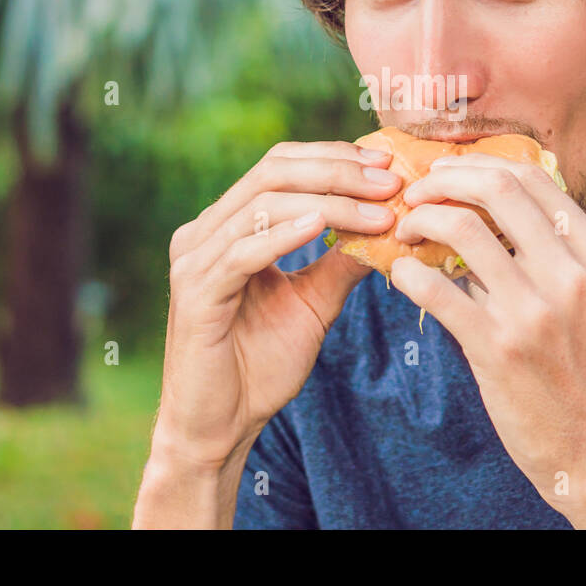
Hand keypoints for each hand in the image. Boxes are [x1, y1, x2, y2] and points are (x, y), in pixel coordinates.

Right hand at [153, 140, 399, 470]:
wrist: (220, 428)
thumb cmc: (260, 365)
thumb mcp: (314, 303)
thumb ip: (341, 261)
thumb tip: (390, 224)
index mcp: (226, 226)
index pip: (280, 166)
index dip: (333, 157)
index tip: (388, 166)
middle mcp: (203, 232)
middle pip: (272, 172)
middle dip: (338, 171)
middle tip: (391, 182)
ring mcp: (194, 260)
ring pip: (263, 205)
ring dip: (328, 202)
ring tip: (377, 211)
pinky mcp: (195, 294)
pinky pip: (241, 252)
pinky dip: (284, 234)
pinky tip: (323, 225)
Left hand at [391, 152, 585, 525]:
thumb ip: (558, 256)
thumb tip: (494, 215)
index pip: (532, 177)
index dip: (478, 165)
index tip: (446, 174)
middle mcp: (572, 274)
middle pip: (497, 187)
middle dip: (443, 180)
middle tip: (415, 194)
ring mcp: (536, 310)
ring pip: (461, 228)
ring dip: (420, 221)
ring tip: (405, 235)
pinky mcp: (499, 349)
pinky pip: (436, 290)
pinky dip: (407, 273)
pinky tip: (400, 276)